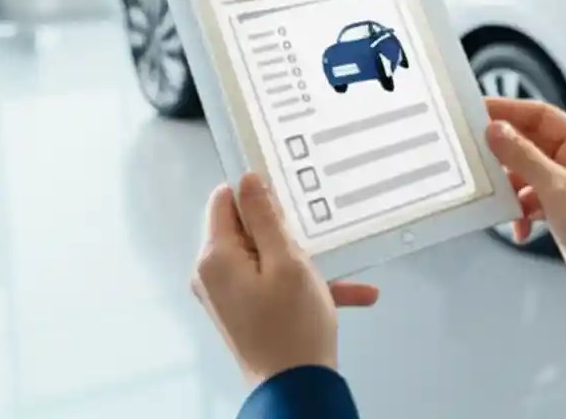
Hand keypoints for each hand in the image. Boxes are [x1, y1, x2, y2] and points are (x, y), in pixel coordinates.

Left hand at [191, 173, 379, 386]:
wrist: (295, 388)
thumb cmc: (293, 324)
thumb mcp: (287, 261)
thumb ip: (265, 218)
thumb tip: (247, 179)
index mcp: (216, 257)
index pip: (225, 200)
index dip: (256, 192)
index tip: (291, 194)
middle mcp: (212, 274)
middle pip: (246, 229)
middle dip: (285, 229)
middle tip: (319, 230)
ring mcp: (227, 295)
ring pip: (266, 258)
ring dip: (305, 260)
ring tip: (344, 266)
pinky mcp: (243, 311)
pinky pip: (272, 284)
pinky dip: (305, 285)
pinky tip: (353, 292)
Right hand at [485, 98, 565, 304]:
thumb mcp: (557, 190)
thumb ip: (523, 157)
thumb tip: (495, 130)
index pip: (541, 115)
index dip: (508, 111)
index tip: (477, 112)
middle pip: (531, 144)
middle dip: (505, 156)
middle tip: (476, 158)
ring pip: (528, 173)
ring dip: (512, 189)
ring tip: (501, 203)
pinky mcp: (563, 206)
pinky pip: (532, 197)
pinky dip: (522, 210)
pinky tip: (520, 228)